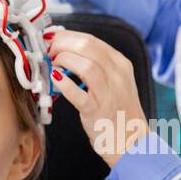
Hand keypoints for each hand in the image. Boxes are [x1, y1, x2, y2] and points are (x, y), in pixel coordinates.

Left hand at [46, 30, 150, 169]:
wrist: (132, 143)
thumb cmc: (118, 112)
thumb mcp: (116, 82)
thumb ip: (97, 66)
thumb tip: (67, 52)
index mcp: (121, 64)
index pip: (91, 39)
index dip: (67, 36)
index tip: (52, 40)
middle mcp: (118, 75)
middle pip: (87, 46)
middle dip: (61, 44)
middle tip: (49, 51)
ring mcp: (109, 93)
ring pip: (85, 65)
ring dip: (62, 61)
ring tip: (52, 66)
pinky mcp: (97, 111)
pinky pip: (77, 93)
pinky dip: (63, 84)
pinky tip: (55, 80)